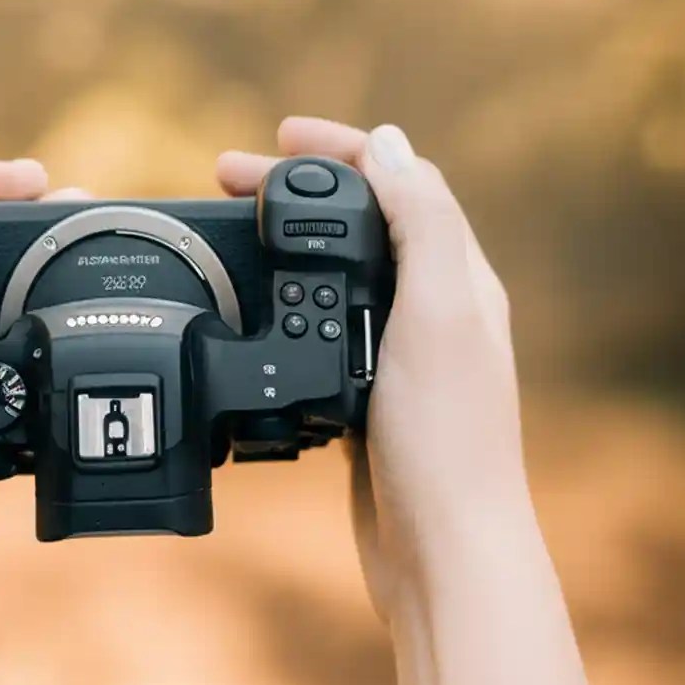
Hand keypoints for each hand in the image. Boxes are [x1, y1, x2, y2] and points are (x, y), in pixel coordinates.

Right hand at [217, 118, 585, 684]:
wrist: (439, 551)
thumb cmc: (446, 439)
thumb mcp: (440, 314)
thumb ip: (422, 225)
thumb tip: (392, 145)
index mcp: (458, 277)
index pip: (401, 180)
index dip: (343, 147)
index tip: (279, 133)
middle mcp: (433, 308)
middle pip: (363, 219)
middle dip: (299, 185)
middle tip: (227, 175)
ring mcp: (398, 354)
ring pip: (341, 270)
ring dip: (290, 236)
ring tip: (234, 226)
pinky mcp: (366, 397)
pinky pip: (325, 325)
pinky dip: (287, 297)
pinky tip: (258, 309)